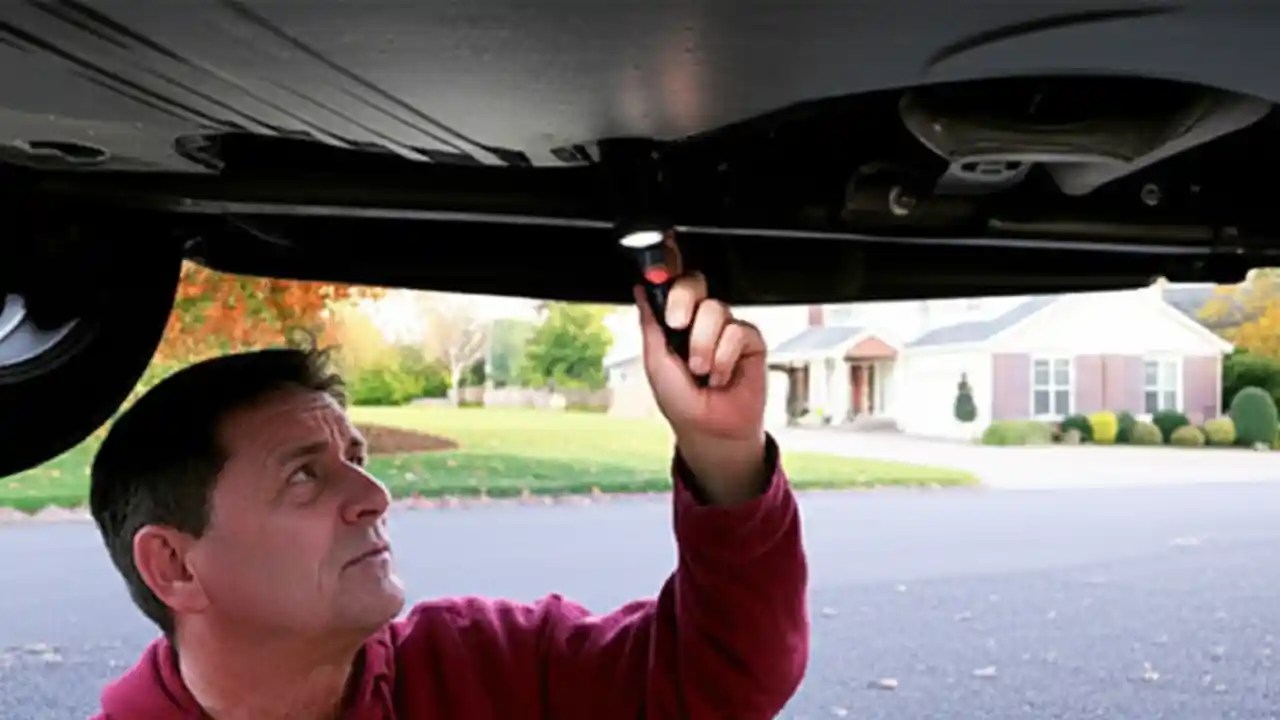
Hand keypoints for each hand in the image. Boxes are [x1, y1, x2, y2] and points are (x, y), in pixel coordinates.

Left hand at [634, 275, 769, 504]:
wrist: (710, 429)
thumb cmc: (682, 401)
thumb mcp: (656, 363)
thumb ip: (651, 324)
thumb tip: (640, 290)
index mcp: (676, 322)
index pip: (673, 285)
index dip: (671, 264)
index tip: (664, 248)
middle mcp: (701, 321)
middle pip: (695, 284)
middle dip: (685, 299)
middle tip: (678, 323)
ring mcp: (725, 329)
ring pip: (715, 310)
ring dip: (704, 345)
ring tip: (702, 371)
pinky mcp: (750, 342)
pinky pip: (738, 331)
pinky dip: (725, 356)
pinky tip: (722, 375)